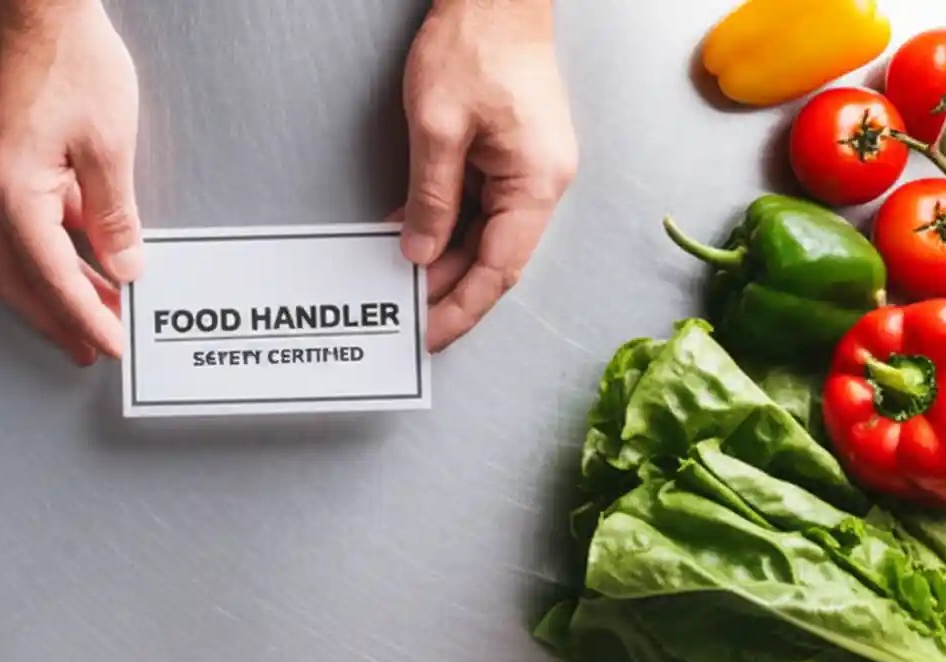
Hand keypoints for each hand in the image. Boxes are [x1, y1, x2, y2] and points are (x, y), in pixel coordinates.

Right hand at [0, 0, 140, 365]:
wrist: (38, 9)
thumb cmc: (68, 60)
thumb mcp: (109, 146)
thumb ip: (115, 217)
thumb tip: (123, 267)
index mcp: (12, 192)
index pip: (51, 277)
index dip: (85, 316)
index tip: (110, 343)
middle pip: (20, 281)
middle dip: (61, 320)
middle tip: (94, 348)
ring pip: (16, 260)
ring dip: (54, 293)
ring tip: (94, 316)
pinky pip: (19, 231)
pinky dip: (50, 257)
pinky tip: (82, 264)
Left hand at [400, 0, 576, 351]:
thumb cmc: (478, 44)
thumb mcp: (438, 127)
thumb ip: (431, 198)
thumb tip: (421, 252)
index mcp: (536, 182)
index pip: (499, 270)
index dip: (462, 307)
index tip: (430, 333)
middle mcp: (540, 182)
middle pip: (493, 258)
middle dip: (449, 291)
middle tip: (406, 318)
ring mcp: (527, 170)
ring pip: (483, 236)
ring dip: (444, 260)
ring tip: (404, 286)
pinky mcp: (510, 156)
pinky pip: (479, 206)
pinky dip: (446, 226)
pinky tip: (413, 240)